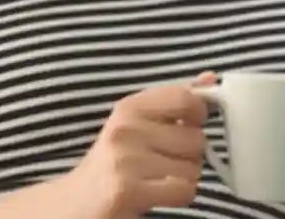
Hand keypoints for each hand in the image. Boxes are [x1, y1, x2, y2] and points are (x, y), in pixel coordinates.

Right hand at [63, 73, 214, 218]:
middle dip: (190, 155)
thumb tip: (211, 78)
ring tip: (158, 179)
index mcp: (130, 107)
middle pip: (196, 138)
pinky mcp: (127, 191)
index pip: (186, 98)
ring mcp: (125, 160)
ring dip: (185, 178)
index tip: (186, 126)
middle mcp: (126, 129)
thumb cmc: (113, 162)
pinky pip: (184, 190)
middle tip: (164, 163)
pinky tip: (157, 195)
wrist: (73, 205)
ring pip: (194, 167)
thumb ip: (175, 102)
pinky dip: (180, 197)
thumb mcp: (138, 124)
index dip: (198, 114)